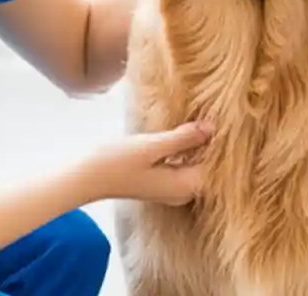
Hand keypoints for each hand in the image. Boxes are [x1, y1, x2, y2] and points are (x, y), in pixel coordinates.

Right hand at [72, 122, 212, 205]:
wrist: (86, 177)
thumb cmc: (116, 162)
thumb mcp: (153, 146)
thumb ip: (183, 138)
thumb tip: (211, 128)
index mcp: (185, 186)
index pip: (216, 165)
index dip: (219, 143)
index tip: (221, 119)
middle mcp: (181, 192)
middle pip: (206, 166)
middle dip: (208, 142)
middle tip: (212, 114)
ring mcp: (170, 189)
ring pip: (193, 164)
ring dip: (195, 144)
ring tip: (199, 118)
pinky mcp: (160, 182)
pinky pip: (181, 165)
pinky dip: (183, 150)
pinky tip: (181, 132)